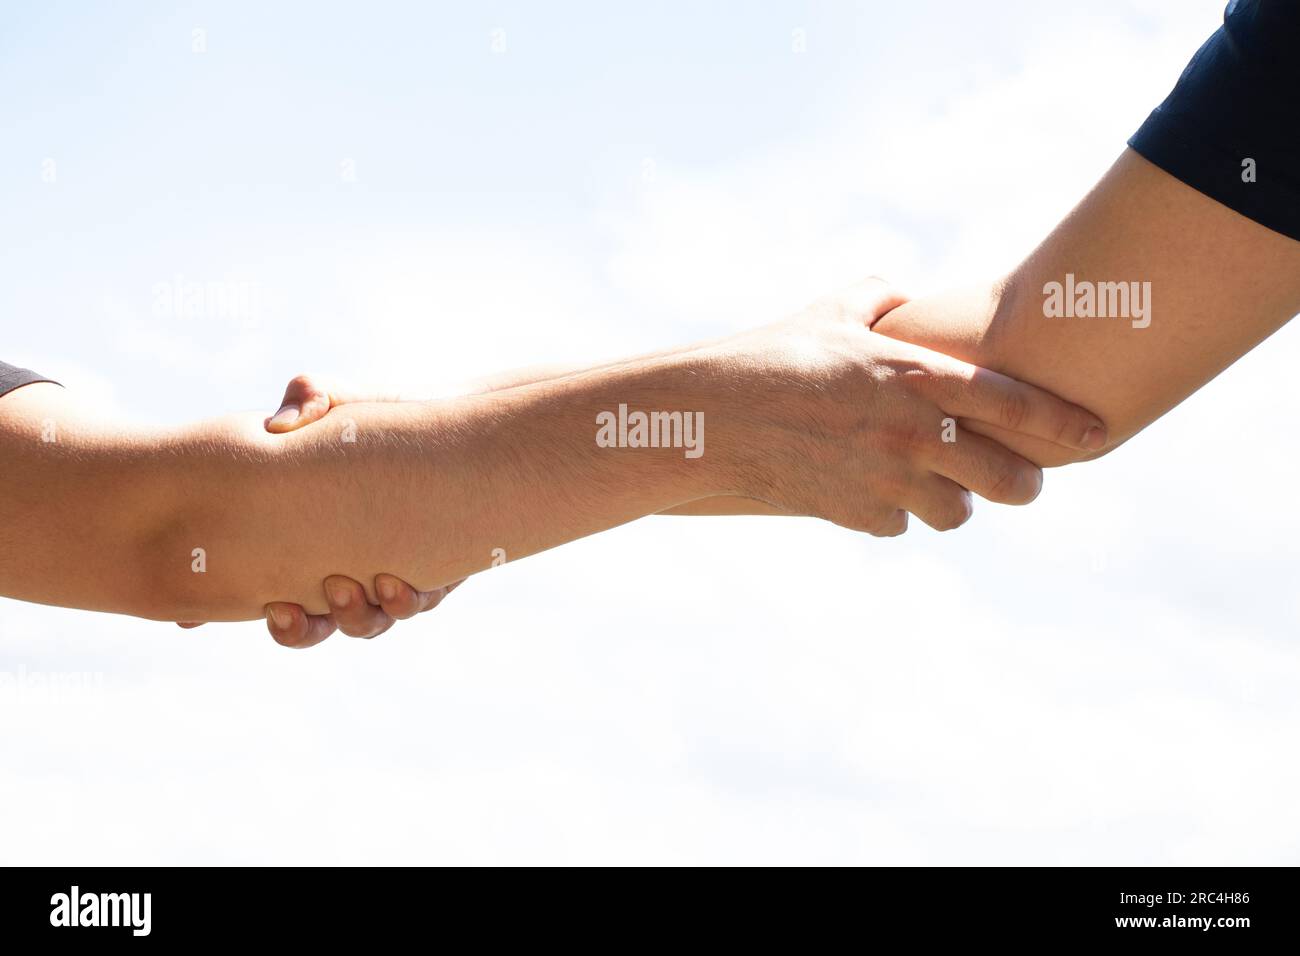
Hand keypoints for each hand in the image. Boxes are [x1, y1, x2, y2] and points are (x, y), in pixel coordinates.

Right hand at [176, 374, 462, 647]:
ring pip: (368, 622)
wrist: (453, 415)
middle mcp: (345, 570)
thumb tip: (279, 426)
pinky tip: (398, 584)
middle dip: (302, 629)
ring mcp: (390, 574)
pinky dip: (408, 600)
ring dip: (355, 617)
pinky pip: (421, 601)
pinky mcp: (439, 569)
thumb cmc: (378, 412)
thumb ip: (306, 398)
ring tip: (351, 586)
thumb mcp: (335, 398)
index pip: (268, 596)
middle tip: (290, 605)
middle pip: (316, 626)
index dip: (240, 616)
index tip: (223, 615)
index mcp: (303, 545)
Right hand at [710, 277, 1106, 533]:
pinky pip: (897, 527)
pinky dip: (891, 515)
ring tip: (931, 485)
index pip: (1012, 404)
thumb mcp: (832, 311)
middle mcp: (912, 433)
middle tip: (1024, 482)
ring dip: (949, 502)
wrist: (713, 417)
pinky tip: (869, 493)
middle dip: (1023, 484)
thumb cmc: (772, 354)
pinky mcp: (854, 515)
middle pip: (1004, 479)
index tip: (1097, 433)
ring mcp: (884, 480)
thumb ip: (882, 297)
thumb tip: (908, 297)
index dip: (1062, 422)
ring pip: (954, 514)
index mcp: (915, 376)